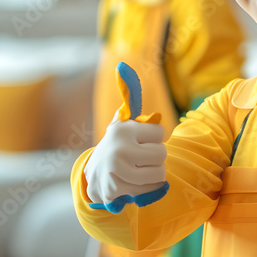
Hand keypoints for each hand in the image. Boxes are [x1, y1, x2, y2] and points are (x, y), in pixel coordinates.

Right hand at [85, 62, 168, 213]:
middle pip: (162, 154)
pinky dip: (149, 188)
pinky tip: (138, 183)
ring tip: (142, 171)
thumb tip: (122, 67)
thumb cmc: (116, 146)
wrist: (94, 177)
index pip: (160, 133)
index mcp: (123, 129)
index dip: (155, 138)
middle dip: (156, 157)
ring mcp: (118, 170)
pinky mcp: (118, 189)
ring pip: (159, 173)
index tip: (144, 140)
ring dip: (155, 174)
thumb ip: (129, 101)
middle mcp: (119, 148)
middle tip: (143, 158)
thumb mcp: (121, 124)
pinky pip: (151, 189)